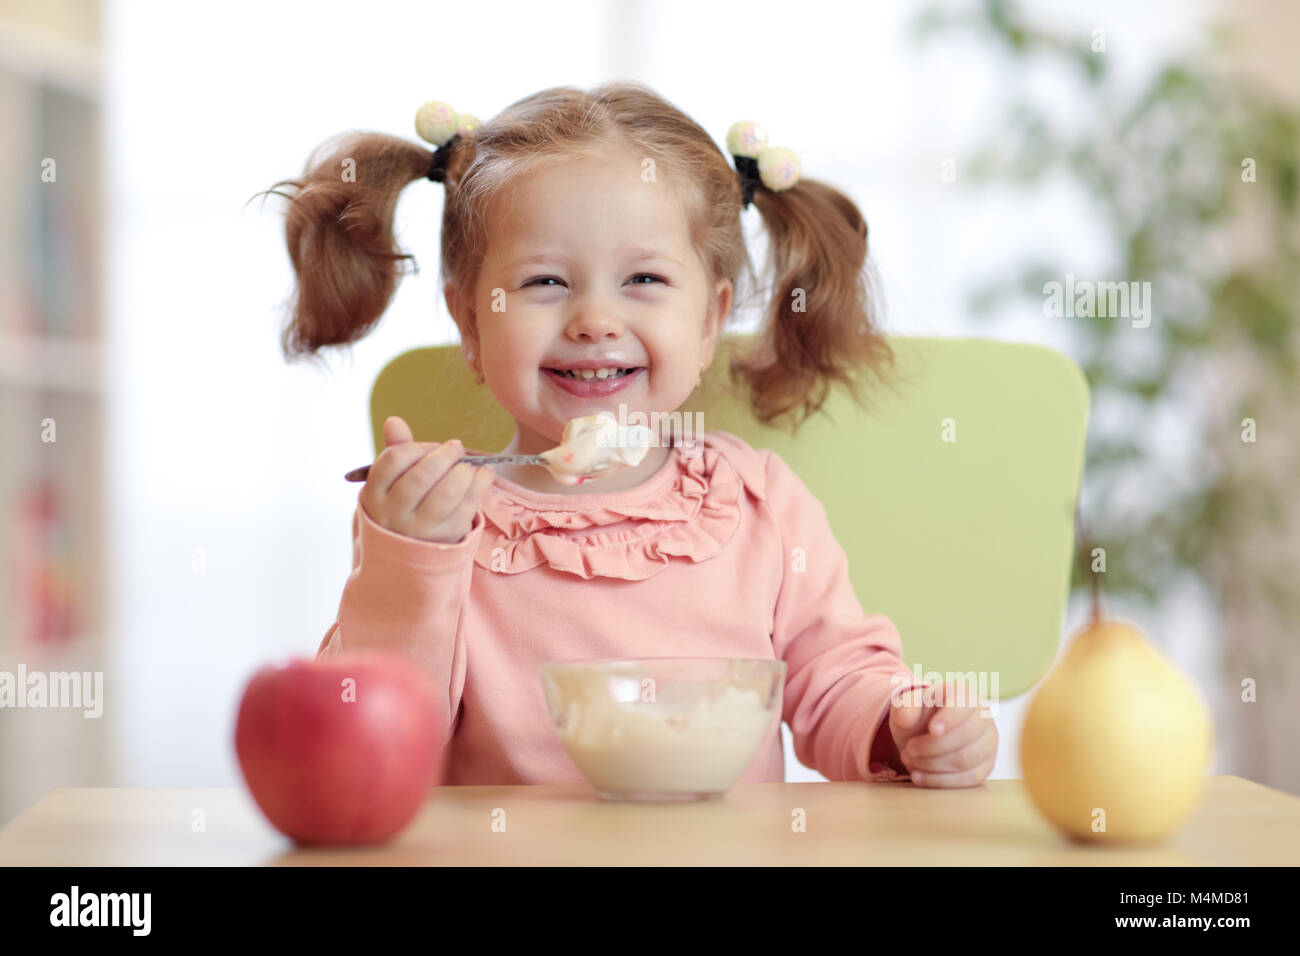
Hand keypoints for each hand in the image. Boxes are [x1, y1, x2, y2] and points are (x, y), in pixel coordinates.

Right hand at [359, 416, 495, 544]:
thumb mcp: (392, 483)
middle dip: (444, 455)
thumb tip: (394, 421)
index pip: (393, 461)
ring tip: (468, 465)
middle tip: (456, 447)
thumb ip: (396, 451)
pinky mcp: (447, 537)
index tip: (431, 446)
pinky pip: (468, 506)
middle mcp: (393, 514)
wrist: (410, 552)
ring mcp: (420, 529)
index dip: (417, 447)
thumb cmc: (403, 506)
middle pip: (421, 476)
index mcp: (375, 495)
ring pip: (446, 493)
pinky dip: (480, 484)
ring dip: (463, 471)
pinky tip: (483, 475)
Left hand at [888, 680, 997, 787]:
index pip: (963, 705)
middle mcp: (983, 716)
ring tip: (910, 760)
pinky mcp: (986, 766)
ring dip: (932, 764)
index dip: (949, 718)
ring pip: (965, 760)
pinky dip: (940, 780)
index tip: (931, 730)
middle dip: (931, 747)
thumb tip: (907, 712)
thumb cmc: (917, 716)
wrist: (922, 734)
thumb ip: (904, 706)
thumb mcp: (905, 707)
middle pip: (965, 736)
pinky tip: (919, 776)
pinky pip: (969, 779)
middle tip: (907, 750)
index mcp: (963, 694)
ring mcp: (988, 742)